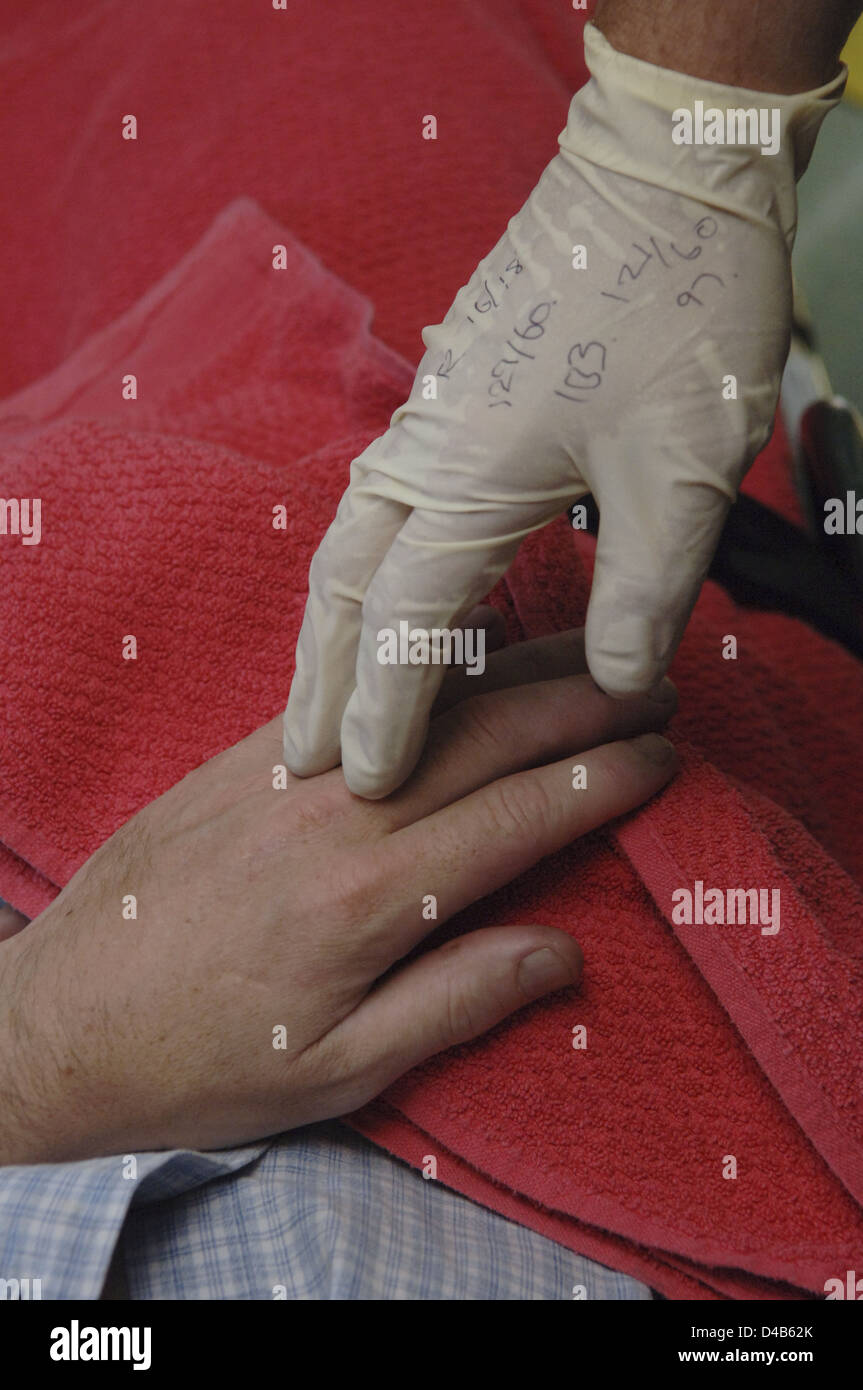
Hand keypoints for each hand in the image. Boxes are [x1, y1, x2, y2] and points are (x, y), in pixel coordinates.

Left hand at [0, 620, 676, 1163]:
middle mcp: (337, 815)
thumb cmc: (202, 1061)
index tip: (661, 758)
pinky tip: (462, 656)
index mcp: (372, 898)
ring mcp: (287, 773)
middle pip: (489, 736)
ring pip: (426, 702)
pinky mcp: (245, 756)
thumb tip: (563, 952)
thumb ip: (456, 1003)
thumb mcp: (338, 1071)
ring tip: (585, 654)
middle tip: (650, 685)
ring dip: (518, 671)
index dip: (603, 780)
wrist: (60, 1020)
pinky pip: (355, 695)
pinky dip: (425, 671)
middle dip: (583, 703)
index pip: (522, 815)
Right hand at [282, 21, 843, 796]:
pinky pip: (378, 502)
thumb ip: (647, 589)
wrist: (662, 172)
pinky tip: (379, 596)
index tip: (365, 783)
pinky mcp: (449, 397)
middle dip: (319, 680)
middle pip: (342, 585)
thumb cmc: (676, 309)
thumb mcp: (686, 465)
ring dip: (329, 627)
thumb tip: (617, 685)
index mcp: (466, 476)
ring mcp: (428, 418)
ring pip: (348, 540)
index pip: (402, 620)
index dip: (384, 711)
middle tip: (300, 762)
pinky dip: (363, 569)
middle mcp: (424, 452)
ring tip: (317, 697)